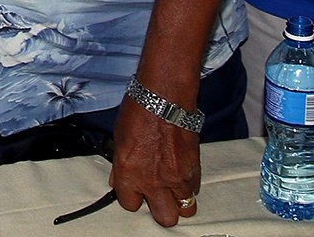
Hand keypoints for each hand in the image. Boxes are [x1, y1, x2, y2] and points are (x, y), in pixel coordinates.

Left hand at [109, 96, 200, 227]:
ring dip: (179, 201)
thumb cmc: (139, 111)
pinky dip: (189, 185)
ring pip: (186, 208)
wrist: (164, 97)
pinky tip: (181, 172)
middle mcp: (154, 180)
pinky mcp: (194, 168)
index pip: (130, 205)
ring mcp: (177, 176)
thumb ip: (120, 165)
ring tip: (171, 187)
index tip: (134, 192)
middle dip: (161, 211)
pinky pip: (195, 189)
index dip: (132, 198)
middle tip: (157, 197)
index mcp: (130, 173)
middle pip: (165, 218)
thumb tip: (118, 180)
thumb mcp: (118, 139)